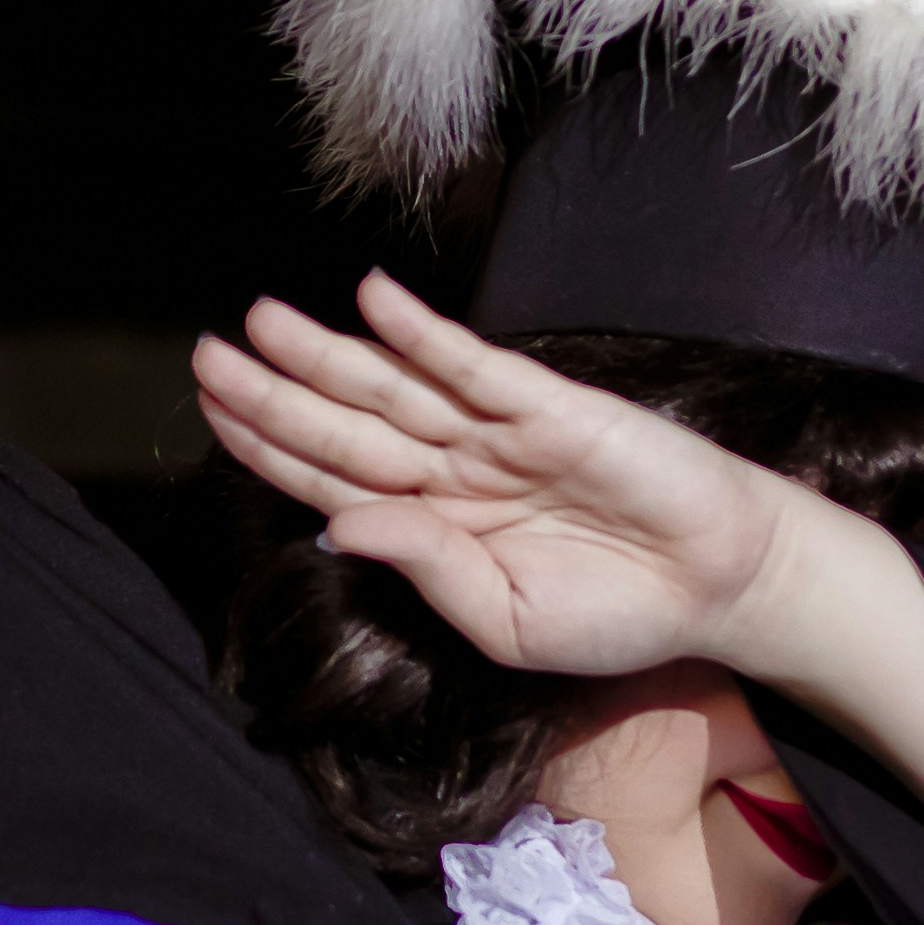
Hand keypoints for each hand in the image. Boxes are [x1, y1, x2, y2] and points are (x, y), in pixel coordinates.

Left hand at [196, 274, 923, 919]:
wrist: (718, 589)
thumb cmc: (614, 616)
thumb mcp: (505, 621)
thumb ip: (427, 569)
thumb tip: (338, 530)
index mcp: (434, 530)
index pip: (331, 481)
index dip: (270, 449)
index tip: (211, 413)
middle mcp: (454, 472)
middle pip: (344, 425)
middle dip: (272, 392)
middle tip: (205, 355)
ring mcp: (498, 435)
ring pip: (393, 388)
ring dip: (326, 354)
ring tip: (261, 323)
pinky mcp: (550, 408)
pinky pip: (473, 365)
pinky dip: (423, 333)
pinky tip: (372, 302)